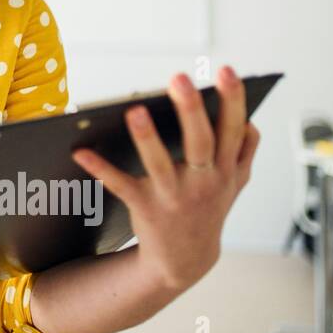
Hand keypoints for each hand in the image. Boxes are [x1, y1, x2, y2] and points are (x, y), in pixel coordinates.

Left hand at [71, 65, 260, 294]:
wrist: (186, 260)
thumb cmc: (208, 209)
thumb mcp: (235, 184)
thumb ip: (245, 152)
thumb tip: (251, 121)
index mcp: (225, 170)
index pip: (232, 130)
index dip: (232, 101)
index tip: (226, 71)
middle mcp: (203, 183)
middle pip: (200, 142)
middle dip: (191, 111)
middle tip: (179, 79)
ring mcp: (174, 197)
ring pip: (160, 164)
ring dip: (147, 139)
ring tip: (134, 109)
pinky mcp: (146, 209)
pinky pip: (121, 185)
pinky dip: (100, 169)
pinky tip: (80, 151)